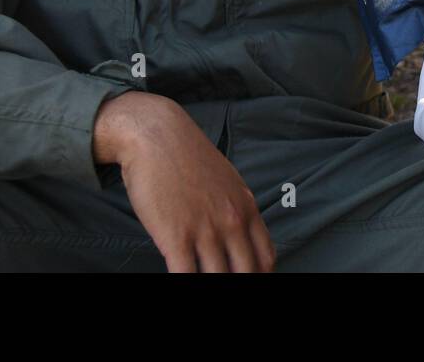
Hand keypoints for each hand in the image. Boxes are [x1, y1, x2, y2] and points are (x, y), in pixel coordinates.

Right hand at [94, 91, 274, 272]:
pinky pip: (186, 277)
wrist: (157, 135)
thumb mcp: (226, 182)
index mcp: (246, 208)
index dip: (259, 276)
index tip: (248, 279)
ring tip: (202, 284)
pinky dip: (187, 285)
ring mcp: (205, 230)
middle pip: (246, 274)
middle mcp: (232, 222)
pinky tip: (183, 282)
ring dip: (212, 286)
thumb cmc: (187, 157)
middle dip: (240, 286)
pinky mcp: (176, 237)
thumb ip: (235, 211)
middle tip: (226, 288)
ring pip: (218, 279)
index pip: (266, 258)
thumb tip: (237, 239)